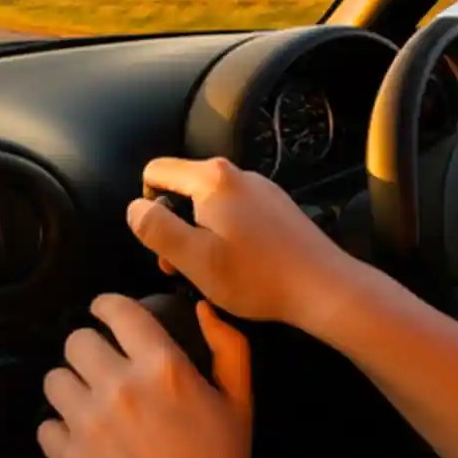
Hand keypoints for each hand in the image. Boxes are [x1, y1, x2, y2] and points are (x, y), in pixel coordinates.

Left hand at [38, 294, 256, 457]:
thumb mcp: (241, 405)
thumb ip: (229, 348)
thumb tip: (202, 307)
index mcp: (164, 368)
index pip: (116, 310)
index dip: (106, 306)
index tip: (105, 314)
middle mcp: (120, 388)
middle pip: (75, 340)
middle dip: (88, 350)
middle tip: (102, 368)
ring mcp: (88, 424)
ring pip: (54, 380)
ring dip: (70, 388)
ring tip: (90, 406)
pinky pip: (46, 427)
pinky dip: (61, 433)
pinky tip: (86, 444)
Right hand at [129, 157, 350, 325]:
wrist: (323, 287)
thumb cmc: (257, 277)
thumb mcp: (194, 259)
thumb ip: (156, 229)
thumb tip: (134, 208)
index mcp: (212, 179)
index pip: (156, 171)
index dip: (146, 206)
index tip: (161, 243)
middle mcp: (237, 174)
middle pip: (183, 189)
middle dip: (174, 225)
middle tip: (183, 268)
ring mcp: (260, 188)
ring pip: (209, 204)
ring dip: (199, 234)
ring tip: (213, 272)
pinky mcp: (276, 207)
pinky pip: (234, 212)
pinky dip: (225, 235)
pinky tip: (240, 266)